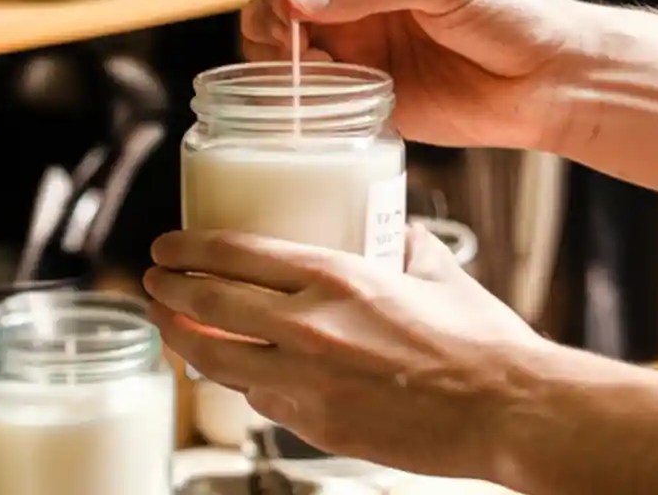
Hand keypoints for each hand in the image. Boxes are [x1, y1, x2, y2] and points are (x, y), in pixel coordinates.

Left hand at [144, 225, 549, 483]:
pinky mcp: (316, 427)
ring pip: (218, 362)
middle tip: (151, 284)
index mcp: (336, 277)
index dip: (186, 248)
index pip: (234, 254)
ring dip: (185, 343)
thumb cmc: (480, 342)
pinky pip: (259, 401)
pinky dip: (241, 383)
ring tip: (171, 330)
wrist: (506, 411)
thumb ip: (408, 246)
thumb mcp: (439, 273)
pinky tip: (237, 375)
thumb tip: (399, 230)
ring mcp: (307, 383)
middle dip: (165, 293)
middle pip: (206, 307)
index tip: (165, 246)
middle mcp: (308, 327)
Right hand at [243, 0, 587, 148]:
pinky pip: (315, 95)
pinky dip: (302, 97)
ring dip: (280, 59)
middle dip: (273, 18)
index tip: (289, 4)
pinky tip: (321, 100)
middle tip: (292, 44)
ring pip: (285, 48)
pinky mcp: (366, 93)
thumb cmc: (515, 14)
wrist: (552, 80)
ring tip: (313, 73)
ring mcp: (360, 45)